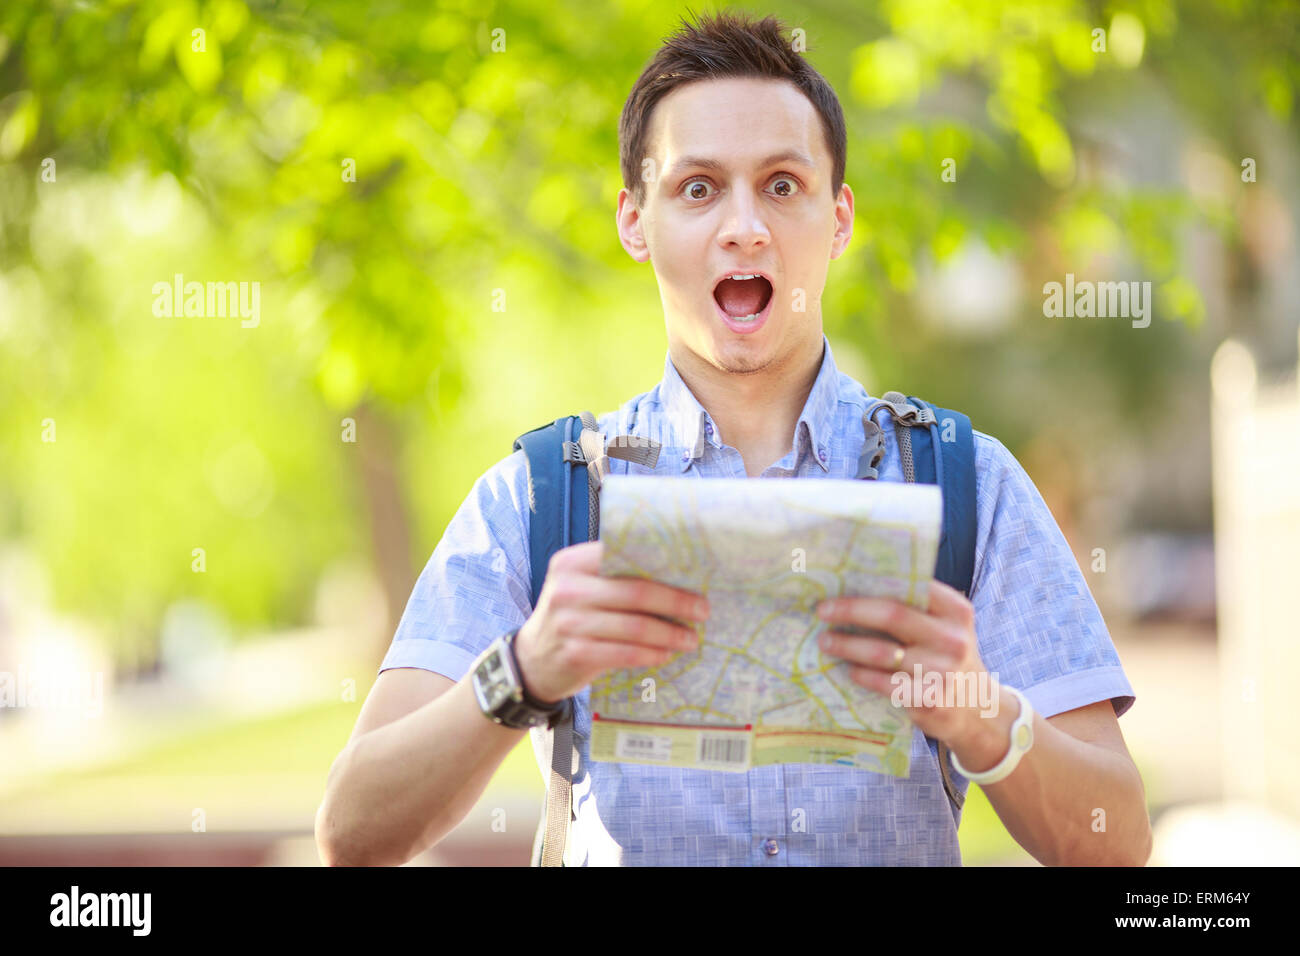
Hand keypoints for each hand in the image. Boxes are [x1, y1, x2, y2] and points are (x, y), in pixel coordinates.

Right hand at [514, 541, 709, 704]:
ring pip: (635, 626)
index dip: (663, 566)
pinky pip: (624, 653)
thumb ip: (613, 576)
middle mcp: (567, 589)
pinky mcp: (575, 654)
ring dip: (669, 633)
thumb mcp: (580, 587)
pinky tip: (666, 654)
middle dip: (676, 602)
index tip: (694, 575)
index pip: (623, 556)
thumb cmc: (571, 617)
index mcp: (572, 562)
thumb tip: (675, 575)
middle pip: (635, 592)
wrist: (533, 660)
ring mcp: (568, 623)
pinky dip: (650, 653)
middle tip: (702, 611)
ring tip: (690, 638)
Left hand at [815, 580, 994, 750]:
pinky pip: (883, 683)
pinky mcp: (929, 700)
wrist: (977, 710)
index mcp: (956, 610)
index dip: (872, 585)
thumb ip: (915, 608)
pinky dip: (861, 674)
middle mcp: (953, 638)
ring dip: (847, 645)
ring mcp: (942, 671)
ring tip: (825, 641)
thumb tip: (856, 589)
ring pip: (882, 652)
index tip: (839, 585)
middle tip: (823, 611)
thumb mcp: (945, 627)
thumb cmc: (947, 658)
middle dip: (851, 611)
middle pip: (892, 614)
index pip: (911, 586)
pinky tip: (849, 670)